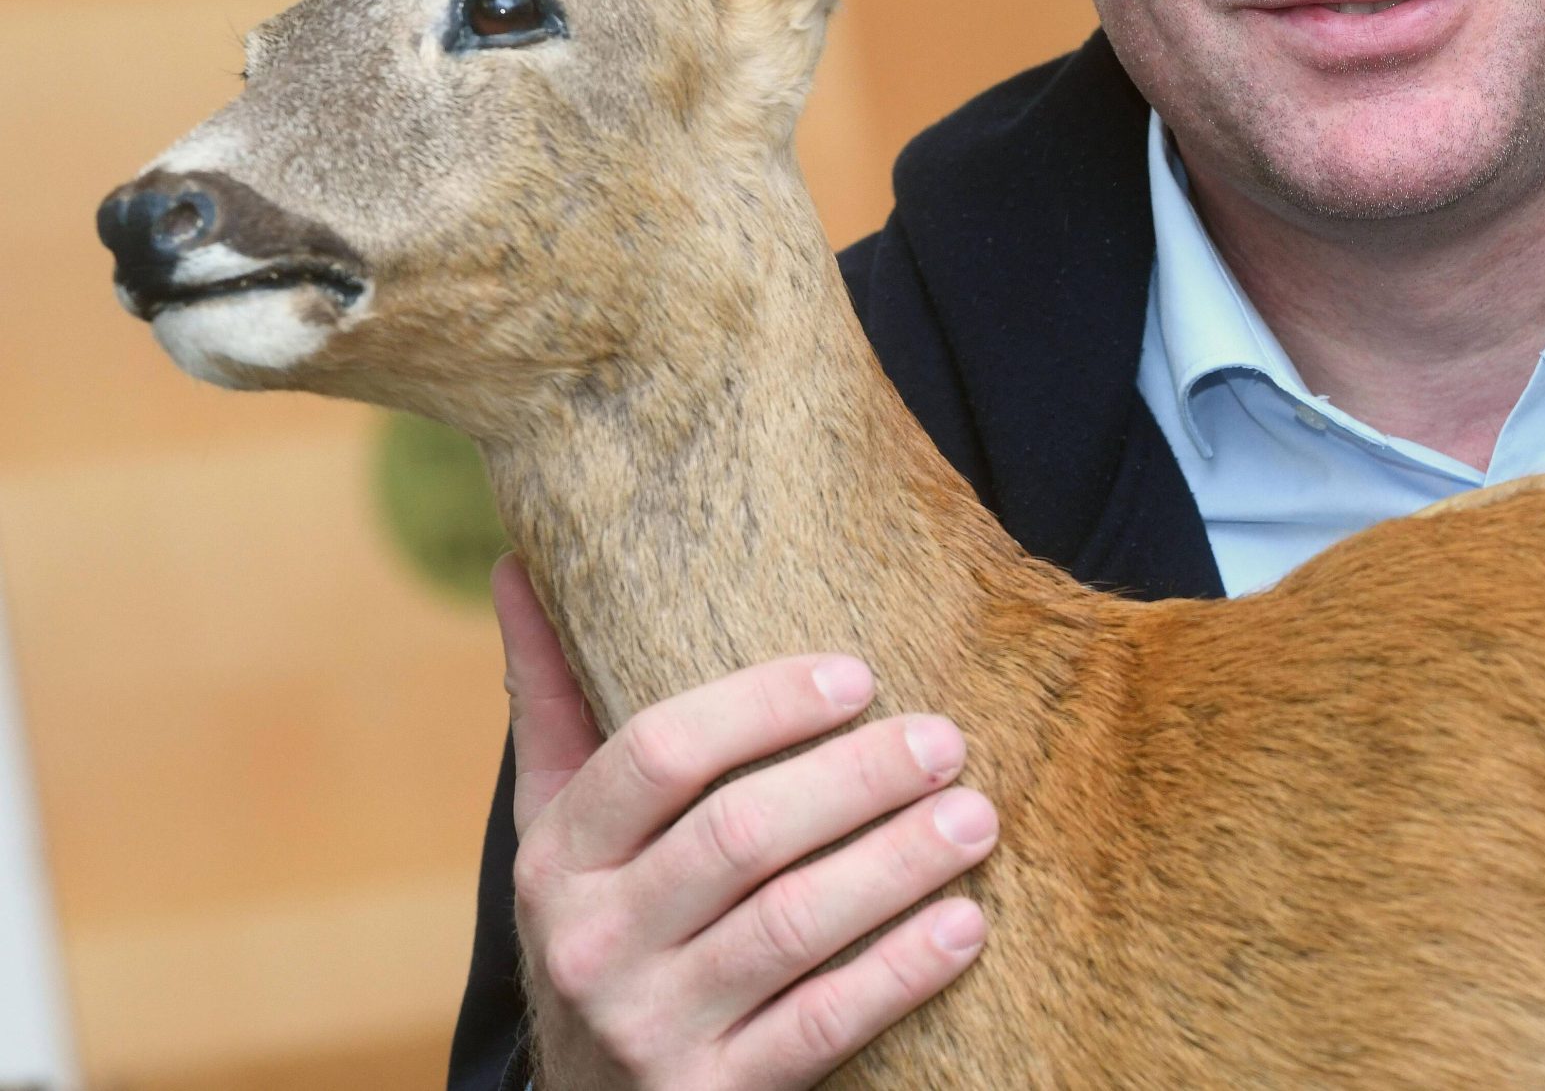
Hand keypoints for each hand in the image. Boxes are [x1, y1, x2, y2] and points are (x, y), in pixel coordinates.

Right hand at [495, 554, 997, 1088]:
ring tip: (977, 816)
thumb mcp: (558, 829)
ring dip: (897, 864)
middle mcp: (590, 943)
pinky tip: (965, 925)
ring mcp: (647, 1029)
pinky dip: (900, 972)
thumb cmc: (604, 928)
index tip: (859, 673)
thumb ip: (555, 705)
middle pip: (739, 835)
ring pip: (790, 927)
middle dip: (856, 778)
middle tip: (946, 739)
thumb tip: (523, 559)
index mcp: (558, 857)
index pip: (659, 752)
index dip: (764, 704)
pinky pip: (822, 1026)